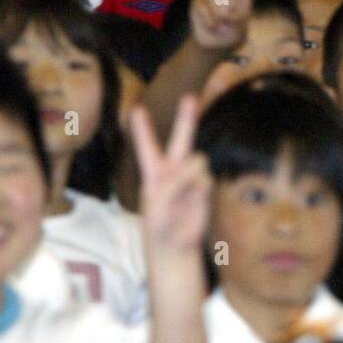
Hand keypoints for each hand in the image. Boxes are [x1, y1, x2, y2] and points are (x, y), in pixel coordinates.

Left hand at [132, 95, 211, 255]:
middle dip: (187, 118)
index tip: (137, 109)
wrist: (175, 246)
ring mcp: (192, 177)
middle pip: (181, 139)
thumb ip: (175, 180)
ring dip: (191, 173)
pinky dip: (199, 188)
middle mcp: (174, 169)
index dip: (143, 128)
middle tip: (191, 97)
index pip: (147, 146)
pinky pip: (206, 178)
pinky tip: (194, 201)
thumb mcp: (157, 201)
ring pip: (197, 159)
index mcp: (154, 171)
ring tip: (183, 192)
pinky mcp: (205, 187)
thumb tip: (198, 164)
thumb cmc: (158, 224)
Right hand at [189, 0, 254, 50]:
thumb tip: (226, 8)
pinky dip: (209, 20)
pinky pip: (203, 9)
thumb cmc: (232, 34)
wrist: (214, 43)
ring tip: (222, 25)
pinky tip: (212, 25)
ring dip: (218, 17)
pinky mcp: (198, 0)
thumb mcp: (240, 30)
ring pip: (214, 1)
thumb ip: (236, 19)